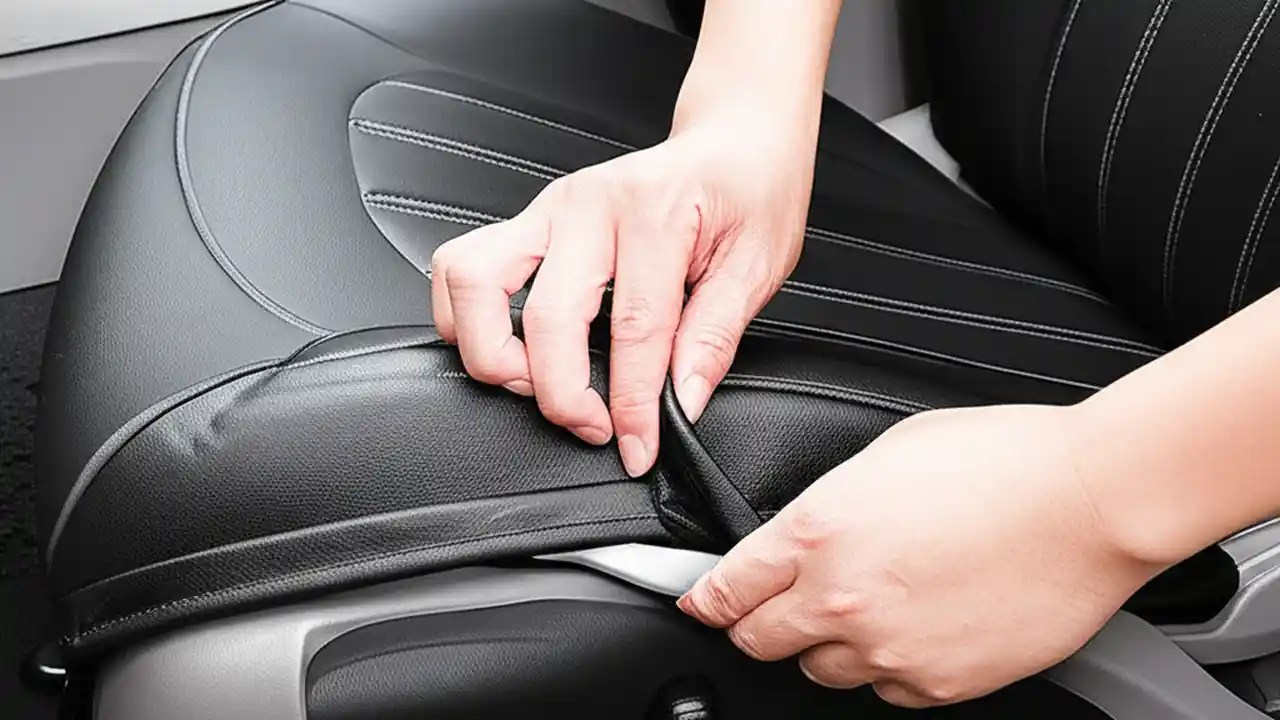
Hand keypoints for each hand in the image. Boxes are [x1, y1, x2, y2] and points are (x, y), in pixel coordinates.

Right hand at [430, 115, 813, 475]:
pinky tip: (510, 347)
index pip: (634, 330)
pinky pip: (465, 267)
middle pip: (546, 317)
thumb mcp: (757, 265)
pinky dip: (469, 316)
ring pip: (474, 282)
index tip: (636, 448)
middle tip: (594, 426)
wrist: (734, 140)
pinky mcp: (529, 220)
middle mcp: (590, 204)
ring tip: (535, 385)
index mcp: (655, 211)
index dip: (630, 404)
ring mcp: (548, 208)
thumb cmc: (748, 193)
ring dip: (491, 351)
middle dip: (562, 394)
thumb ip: (713, 337)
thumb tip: (681, 402)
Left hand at [676, 404, 1163, 706]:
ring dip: (825, 647)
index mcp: (817, 532)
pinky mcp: (938, 683)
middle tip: (773, 610)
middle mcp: (841, 599)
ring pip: (819, 673)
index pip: (727, 588)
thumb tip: (802, 530)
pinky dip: (886, 668)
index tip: (700, 603)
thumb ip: (826, 505)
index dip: (705, 598)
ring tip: (865, 609)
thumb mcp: (884, 455)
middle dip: (756, 626)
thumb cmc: (1000, 460)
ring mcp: (888, 649)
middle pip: (758, 643)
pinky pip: (885, 692)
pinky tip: (914, 628)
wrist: (1090, 499)